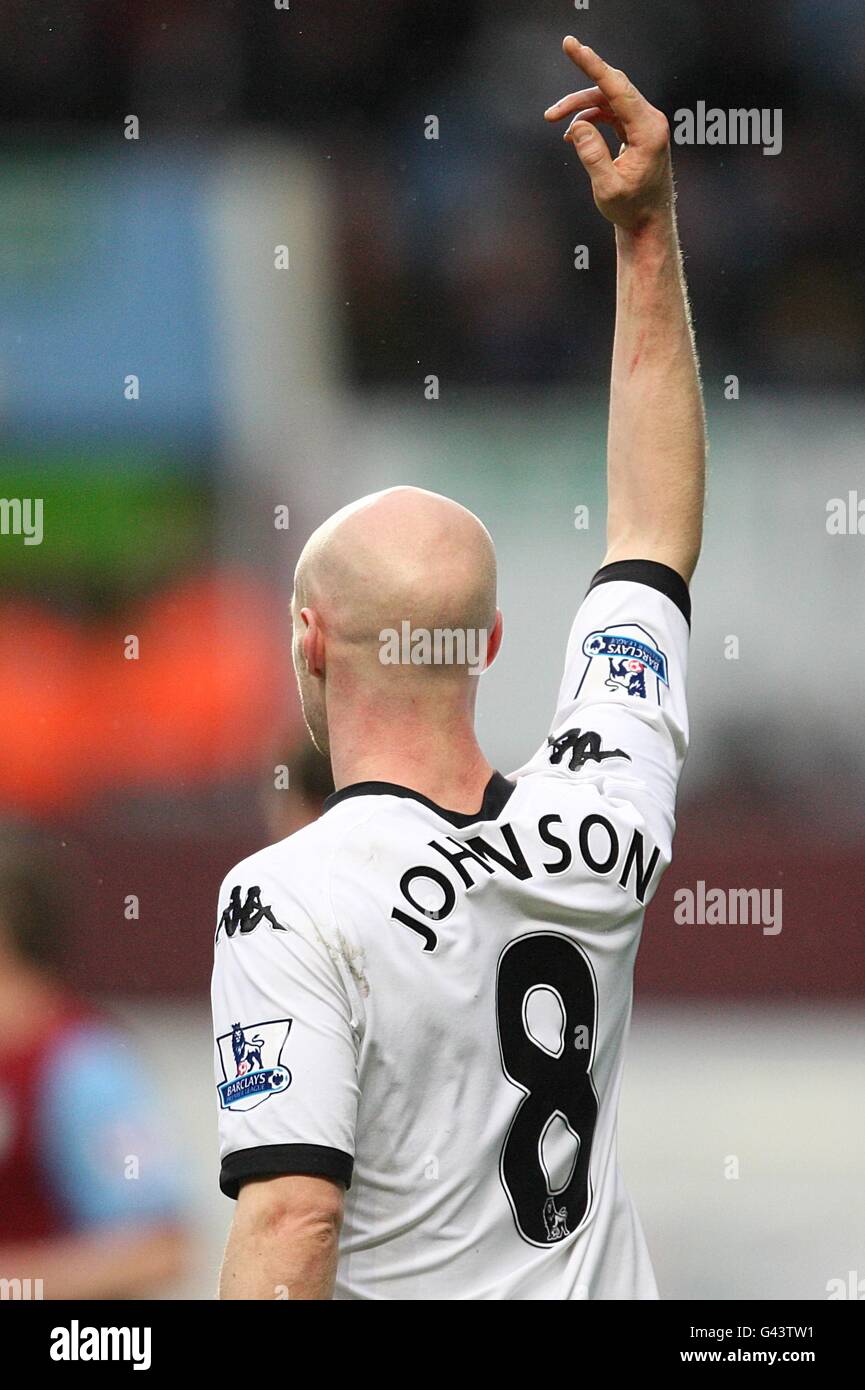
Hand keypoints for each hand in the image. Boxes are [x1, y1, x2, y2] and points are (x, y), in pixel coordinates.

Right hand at [544, 37, 672, 232]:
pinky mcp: (637, 130)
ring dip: (580, 108)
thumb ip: (592, 156)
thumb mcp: (607, 189)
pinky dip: (589, 118)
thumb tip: (578, 125)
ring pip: (607, 100)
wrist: (648, 223)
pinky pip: (610, 112)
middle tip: (551, 107)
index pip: (616, 87)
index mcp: (648, 130)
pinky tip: (572, 133)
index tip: (571, 45)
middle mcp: (650, 120)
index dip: (592, 64)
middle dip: (578, 94)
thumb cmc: (631, 210)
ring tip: (554, 121)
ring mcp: (644, 124)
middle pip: (610, 89)